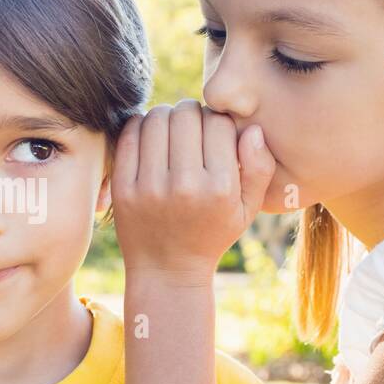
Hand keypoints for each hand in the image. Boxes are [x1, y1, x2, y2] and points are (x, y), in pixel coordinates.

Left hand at [112, 99, 275, 283]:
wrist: (167, 271)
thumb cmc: (211, 234)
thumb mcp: (248, 209)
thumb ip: (260, 167)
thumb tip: (252, 129)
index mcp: (220, 188)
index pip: (218, 123)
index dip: (217, 120)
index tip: (213, 131)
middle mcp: (185, 186)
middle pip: (186, 115)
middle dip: (191, 113)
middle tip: (190, 126)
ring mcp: (150, 187)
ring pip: (157, 118)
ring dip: (166, 116)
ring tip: (171, 129)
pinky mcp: (123, 188)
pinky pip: (130, 135)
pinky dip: (140, 126)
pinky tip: (150, 136)